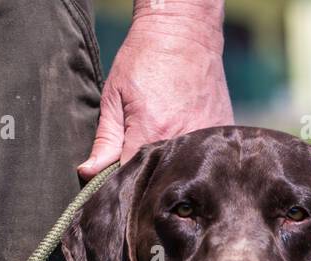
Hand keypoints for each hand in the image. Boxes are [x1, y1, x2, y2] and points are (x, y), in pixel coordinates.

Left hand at [78, 1, 232, 178]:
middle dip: (149, 174)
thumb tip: (88, 173)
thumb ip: (105, 139)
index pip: (133, 177)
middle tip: (142, 153)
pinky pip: (205, 154)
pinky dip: (194, 153)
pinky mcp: (222, 130)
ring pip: (185, 167)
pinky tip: (187, 137)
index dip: (124, 180)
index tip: (119, 174)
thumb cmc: (144, 56)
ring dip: (173, 165)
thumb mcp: (115, 95)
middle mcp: (181, 140)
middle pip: (161, 176)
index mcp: (150, 134)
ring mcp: (205, 135)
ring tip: (166, 142)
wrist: (185, 30)